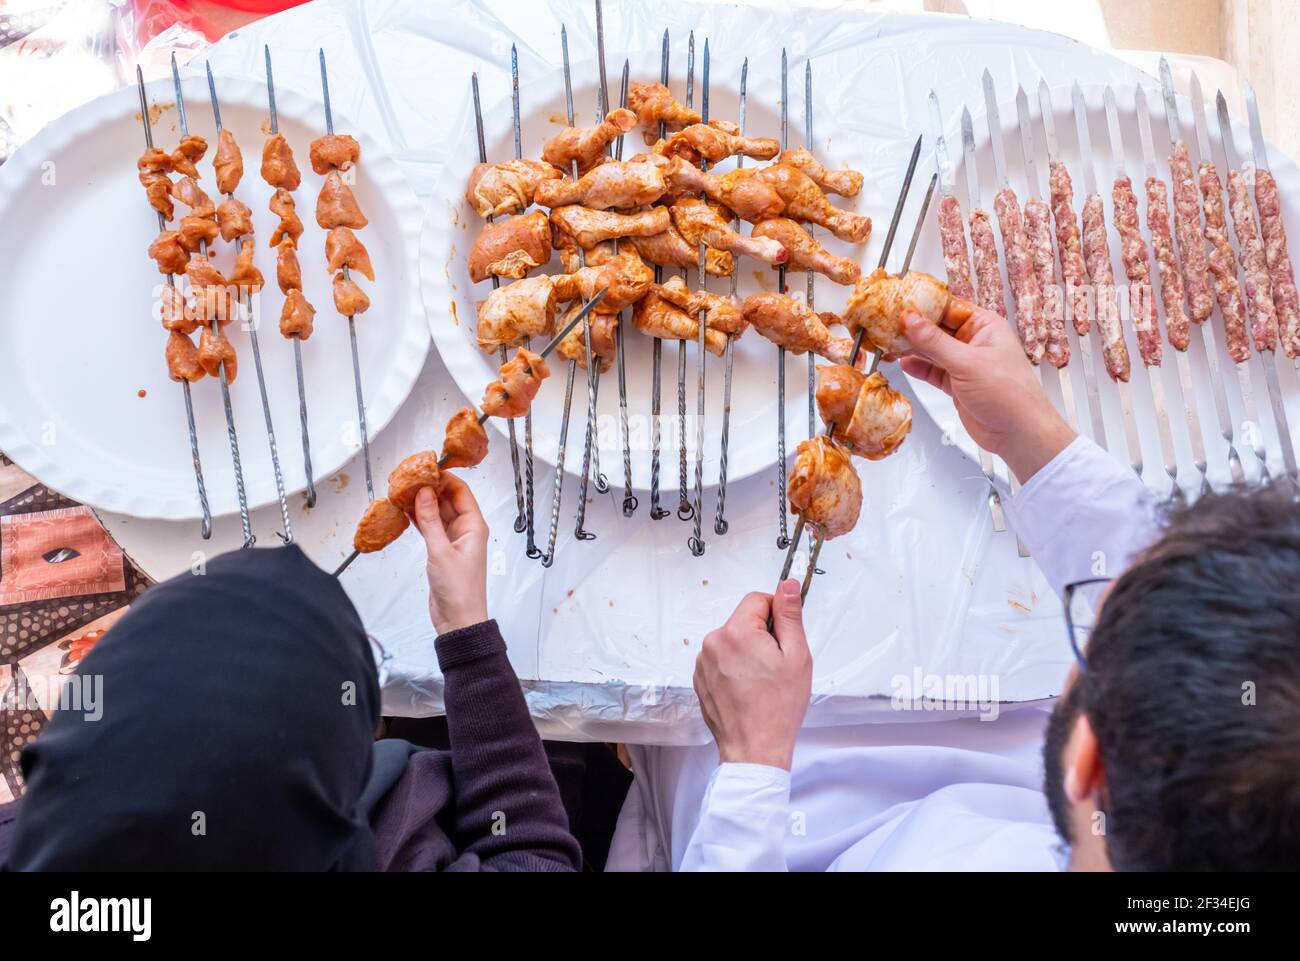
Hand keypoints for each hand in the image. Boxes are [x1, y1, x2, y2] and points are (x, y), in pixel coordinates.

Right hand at [412, 474, 488, 634]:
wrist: (458, 620)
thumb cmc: (459, 590)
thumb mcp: (441, 551)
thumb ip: (430, 520)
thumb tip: (424, 493)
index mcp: (474, 526)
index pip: (460, 491)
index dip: (444, 478)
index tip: (426, 468)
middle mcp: (466, 530)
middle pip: (448, 499)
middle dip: (430, 488)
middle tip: (409, 478)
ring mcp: (454, 540)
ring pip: (437, 513)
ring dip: (422, 503)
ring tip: (403, 491)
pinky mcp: (442, 550)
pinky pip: (431, 527)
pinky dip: (419, 518)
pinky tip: (406, 510)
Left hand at [693, 581, 811, 770]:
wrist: (755, 748)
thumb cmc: (777, 708)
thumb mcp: (796, 656)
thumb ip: (790, 615)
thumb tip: (787, 586)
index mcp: (737, 632)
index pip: (757, 599)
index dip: (776, 614)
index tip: (784, 636)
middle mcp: (713, 642)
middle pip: (744, 620)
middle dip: (762, 634)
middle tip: (776, 664)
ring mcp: (703, 661)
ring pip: (732, 640)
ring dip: (747, 651)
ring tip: (761, 680)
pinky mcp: (700, 677)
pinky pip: (721, 658)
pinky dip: (735, 667)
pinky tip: (748, 688)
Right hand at [898, 302, 1075, 482]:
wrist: (1019, 434)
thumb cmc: (1009, 394)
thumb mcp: (967, 362)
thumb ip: (935, 342)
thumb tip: (910, 320)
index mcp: (985, 326)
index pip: (949, 307)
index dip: (924, 304)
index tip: (899, 303)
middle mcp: (974, 342)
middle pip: (937, 328)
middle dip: (913, 327)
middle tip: (887, 324)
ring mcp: (965, 364)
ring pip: (932, 350)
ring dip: (912, 348)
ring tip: (889, 342)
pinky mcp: (957, 384)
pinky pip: (932, 370)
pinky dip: (918, 367)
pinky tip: (903, 363)